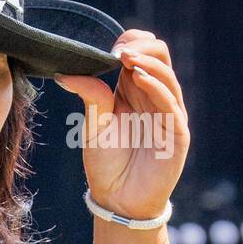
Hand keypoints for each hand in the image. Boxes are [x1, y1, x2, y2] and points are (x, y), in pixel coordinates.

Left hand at [53, 30, 189, 220]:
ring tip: (127, 58)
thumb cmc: (107, 163)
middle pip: (161, 57)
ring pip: (167, 76)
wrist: (117, 200)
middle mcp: (155, 98)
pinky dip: (156, 87)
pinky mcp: (177, 132)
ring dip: (148, 63)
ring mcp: (169, 114)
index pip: (143, 54)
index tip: (110, 46)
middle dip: (142, 47)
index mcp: (135, 92)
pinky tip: (140, 78)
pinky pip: (170, 103)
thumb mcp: (94, 125)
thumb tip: (65, 73)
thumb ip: (90, 97)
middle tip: (119, 50)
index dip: (131, 44)